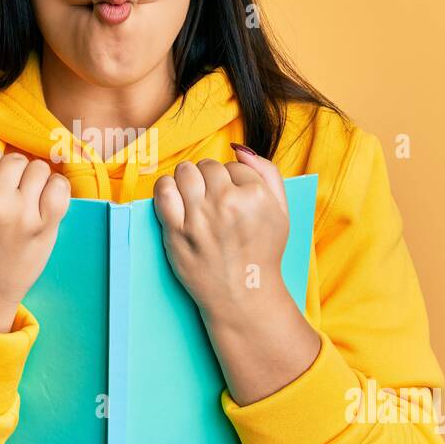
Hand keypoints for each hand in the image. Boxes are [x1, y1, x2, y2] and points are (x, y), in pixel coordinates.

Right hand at [0, 126, 71, 332]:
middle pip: (16, 160)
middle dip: (13, 175)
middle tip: (8, 198)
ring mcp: (20, 213)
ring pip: (38, 169)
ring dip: (35, 182)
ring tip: (25, 202)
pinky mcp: (44, 227)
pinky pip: (60, 187)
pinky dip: (56, 190)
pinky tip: (45, 202)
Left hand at [152, 145, 290, 324]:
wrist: (244, 295)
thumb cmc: (262, 252)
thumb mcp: (281, 210)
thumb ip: (267, 172)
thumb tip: (239, 148)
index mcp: (256, 196)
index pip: (234, 166)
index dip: (234, 180)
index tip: (234, 197)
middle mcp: (227, 204)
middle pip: (209, 166)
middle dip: (211, 178)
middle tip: (214, 199)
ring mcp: (200, 219)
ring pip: (185, 172)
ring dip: (189, 179)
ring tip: (194, 196)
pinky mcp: (177, 233)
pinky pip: (163, 192)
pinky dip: (166, 187)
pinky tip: (175, 196)